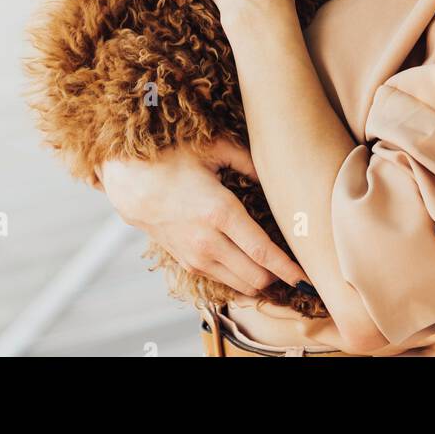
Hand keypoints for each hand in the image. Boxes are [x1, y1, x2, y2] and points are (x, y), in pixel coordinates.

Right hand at [97, 140, 308, 296]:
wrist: (128, 180)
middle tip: (294, 266)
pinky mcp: (186, 261)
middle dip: (278, 276)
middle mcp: (209, 241)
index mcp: (220, 212)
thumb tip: (275, 171)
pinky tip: (248, 265)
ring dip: (259, 279)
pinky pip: (221, 279)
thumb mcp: (213, 149)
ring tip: (275, 268)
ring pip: (239, 283)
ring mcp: (195, 255)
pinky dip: (239, 277)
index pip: (263, 252)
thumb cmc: (170, 158)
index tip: (306, 274)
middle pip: (256, 276)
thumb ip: (249, 161)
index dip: (288, 267)